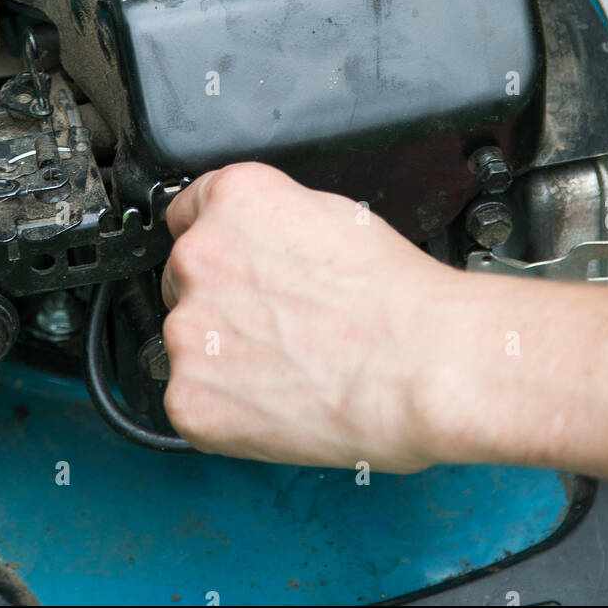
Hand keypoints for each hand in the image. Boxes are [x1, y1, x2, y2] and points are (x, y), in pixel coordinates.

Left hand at [159, 162, 458, 469]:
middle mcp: (198, 255)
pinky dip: (226, 407)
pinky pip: (193, 399)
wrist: (421, 364)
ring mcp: (188, 329)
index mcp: (233, 200)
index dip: (220, 243)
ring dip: (223, 355)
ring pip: (188, 341)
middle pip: (186, 277)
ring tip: (288, 366)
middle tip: (277, 324)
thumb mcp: (336, 217)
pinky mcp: (189, 395)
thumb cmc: (397, 297)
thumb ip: (275, 222)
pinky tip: (277, 399)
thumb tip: (264, 245)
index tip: (233, 265)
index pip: (188, 210)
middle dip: (222, 299)